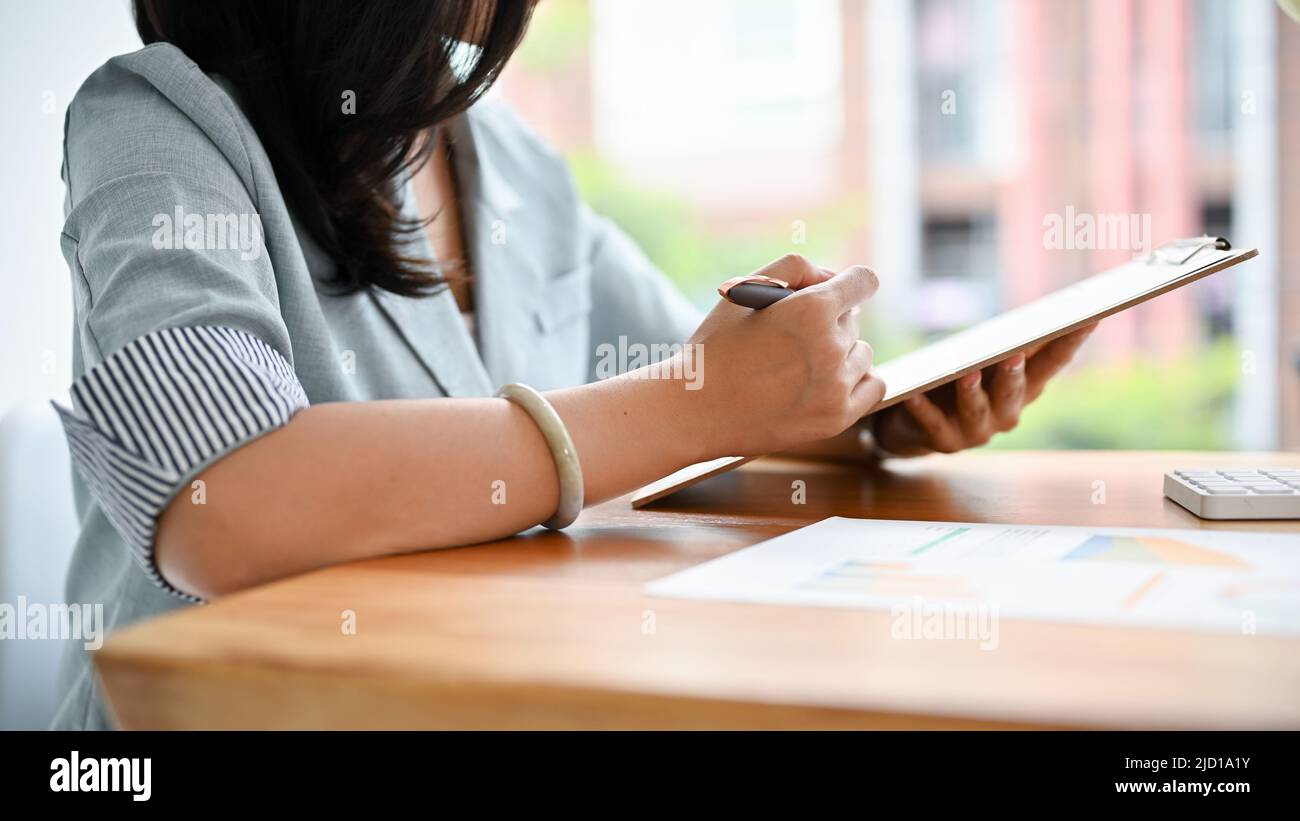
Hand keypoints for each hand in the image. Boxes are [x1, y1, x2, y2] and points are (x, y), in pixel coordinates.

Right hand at [688, 254, 887, 457]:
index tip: (838, 293)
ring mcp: (836, 386)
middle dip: (829, 322)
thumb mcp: (745, 290)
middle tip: (789, 340)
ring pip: (862, 353)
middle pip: (854, 320)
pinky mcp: (836, 418)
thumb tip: (834, 277)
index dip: (849, 283)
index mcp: (812, 309)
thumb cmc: (716, 347)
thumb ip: (796, 268)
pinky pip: (873, 387)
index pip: (864, 281)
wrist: (694, 412)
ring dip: (840, 354)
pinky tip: (826, 383)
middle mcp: (831, 347)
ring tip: (798, 366)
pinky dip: (855, 381)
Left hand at [870, 323, 1096, 455]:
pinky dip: (924, 408)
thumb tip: (1029, 312)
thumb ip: (1005, 343)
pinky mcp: (946, 443)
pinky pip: (934, 423)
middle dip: (1015, 372)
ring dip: (973, 391)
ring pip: (977, 409)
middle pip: (1016, 390)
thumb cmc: (958, 381)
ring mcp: (978, 431)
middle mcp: (1008, 413)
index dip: (1071, 342)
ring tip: (966, 373)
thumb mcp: (985, 361)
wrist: (919, 425)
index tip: (1089, 317)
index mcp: (1025, 389)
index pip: (1053, 363)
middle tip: (1016, 353)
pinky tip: (913, 395)